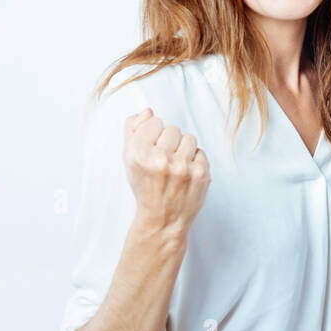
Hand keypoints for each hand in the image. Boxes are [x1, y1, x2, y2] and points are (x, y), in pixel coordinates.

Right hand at [123, 107, 211, 233]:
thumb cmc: (146, 187)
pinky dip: (194, 161)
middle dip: (168, 141)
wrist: (162, 219)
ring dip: (183, 149)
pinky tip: (185, 174)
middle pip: (172, 128)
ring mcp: (183, 167)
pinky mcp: (201, 174)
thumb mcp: (129, 159)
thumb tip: (148, 111)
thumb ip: (133, 130)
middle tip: (163, 161)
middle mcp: (160, 160)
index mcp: (138, 154)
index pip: (153, 121)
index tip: (151, 149)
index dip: (152, 134)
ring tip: (175, 166)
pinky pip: (200, 152)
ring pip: (189, 137)